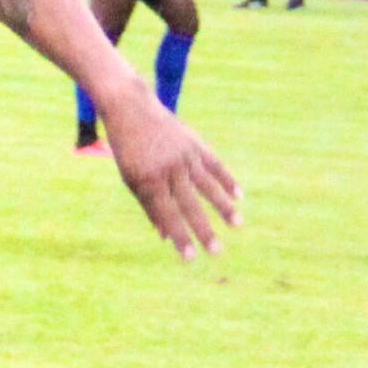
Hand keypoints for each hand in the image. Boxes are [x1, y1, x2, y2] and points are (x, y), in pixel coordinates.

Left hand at [101, 99, 240, 259]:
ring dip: (224, 207)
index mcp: (148, 181)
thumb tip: (165, 236)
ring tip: (238, 224)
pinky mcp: (195, 143)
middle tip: (217, 252)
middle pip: (190, 205)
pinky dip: (227, 180)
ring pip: (208, 186)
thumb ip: (150, 207)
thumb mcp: (131, 179)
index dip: (179, 238)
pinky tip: (239, 196)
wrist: (131, 108)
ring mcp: (184, 155)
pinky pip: (215, 165)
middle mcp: (168, 169)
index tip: (190, 258)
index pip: (167, 216)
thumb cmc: (128, 150)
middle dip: (204, 231)